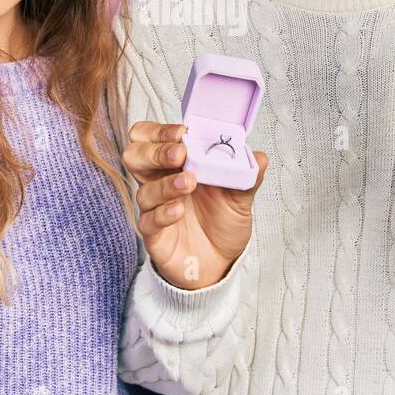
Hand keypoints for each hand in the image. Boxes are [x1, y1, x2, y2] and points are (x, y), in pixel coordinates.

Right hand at [122, 122, 267, 289]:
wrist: (222, 263)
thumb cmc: (222, 223)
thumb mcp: (240, 197)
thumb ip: (247, 177)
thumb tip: (259, 158)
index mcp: (175, 165)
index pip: (151, 137)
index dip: (161, 131)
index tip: (183, 132)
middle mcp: (159, 182)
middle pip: (135, 156)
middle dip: (155, 151)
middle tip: (180, 153)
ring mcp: (154, 209)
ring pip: (144, 190)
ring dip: (166, 184)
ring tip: (189, 182)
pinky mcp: (155, 236)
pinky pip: (148, 222)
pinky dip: (163, 214)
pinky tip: (178, 211)